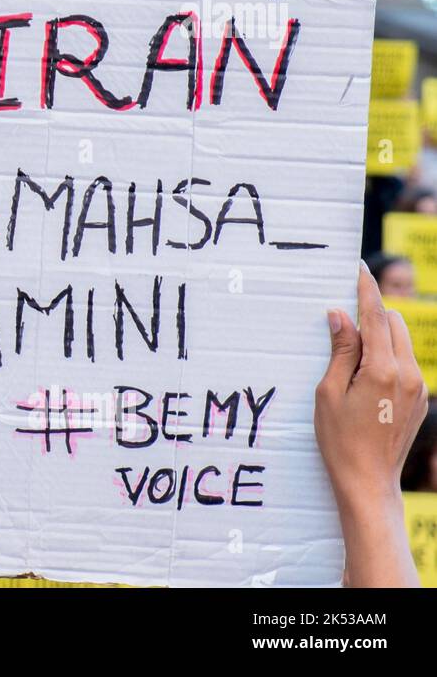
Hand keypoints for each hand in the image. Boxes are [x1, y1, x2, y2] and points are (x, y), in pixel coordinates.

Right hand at [318, 262, 427, 586]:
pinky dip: (388, 355)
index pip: (375, 317)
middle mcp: (407, 374)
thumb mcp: (328, 391)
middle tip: (344, 316)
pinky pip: (405, 362)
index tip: (359, 269)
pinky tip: (364, 372)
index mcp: (381, 369)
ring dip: (381, 334)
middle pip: (395, 323)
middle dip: (373, 313)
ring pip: (402, 341)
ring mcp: (417, 387)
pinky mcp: (420, 398)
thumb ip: (340, 350)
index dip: (366, 290)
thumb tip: (340, 315)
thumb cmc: (339, 439)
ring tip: (351, 349)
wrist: (368, 479)